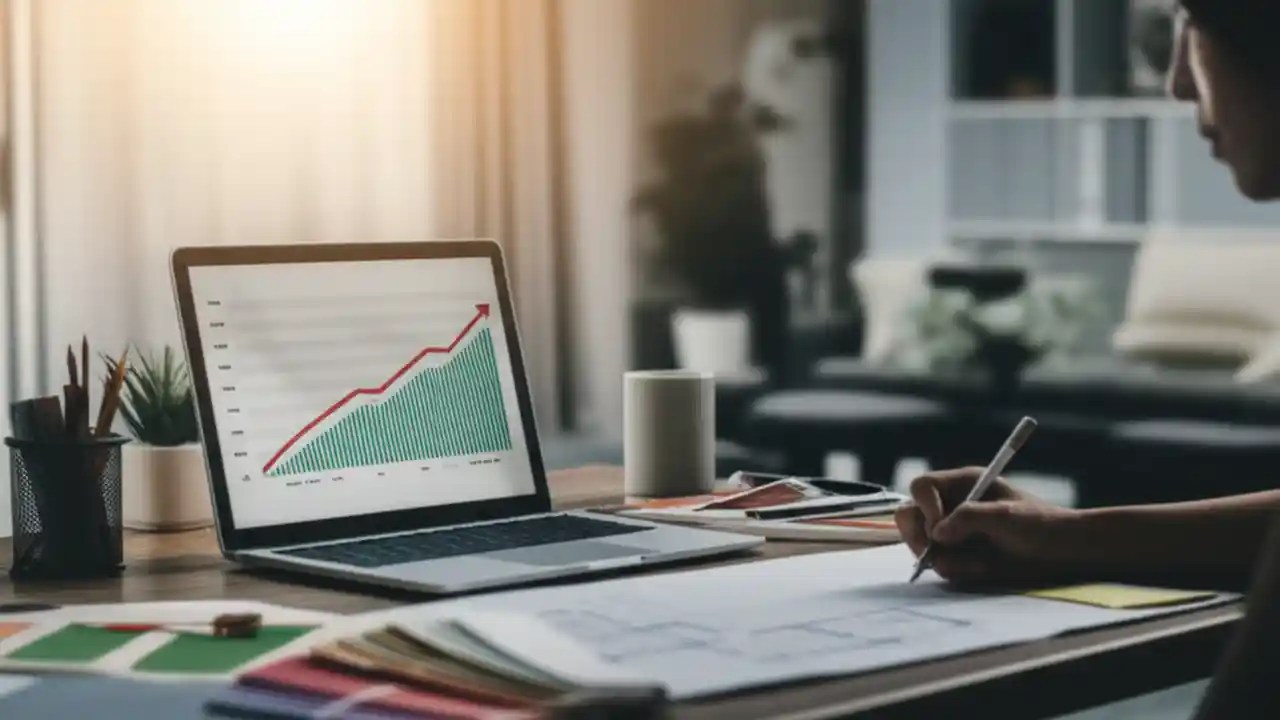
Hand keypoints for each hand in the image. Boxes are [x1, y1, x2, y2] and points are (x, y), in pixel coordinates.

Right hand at [894, 467, 1081, 584]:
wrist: (1064, 554)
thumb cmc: (1040, 525)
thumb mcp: (1006, 516)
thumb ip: (968, 518)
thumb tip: (936, 533)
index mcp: (963, 484)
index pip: (922, 487)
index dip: (925, 506)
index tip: (940, 528)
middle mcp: (952, 505)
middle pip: (910, 516)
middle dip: (921, 538)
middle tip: (937, 554)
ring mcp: (954, 532)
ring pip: (922, 545)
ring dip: (944, 558)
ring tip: (977, 564)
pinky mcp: (960, 556)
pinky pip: (940, 565)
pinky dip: (957, 570)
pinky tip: (982, 569)